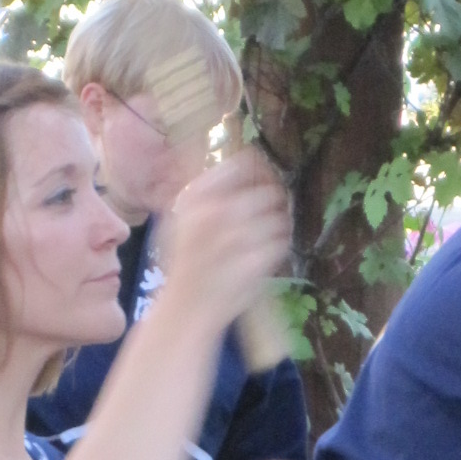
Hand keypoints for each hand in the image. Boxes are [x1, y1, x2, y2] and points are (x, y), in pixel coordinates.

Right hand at [159, 151, 290, 341]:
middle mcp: (218, 214)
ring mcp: (240, 241)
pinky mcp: (258, 264)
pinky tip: (267, 250)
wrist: (187, 310)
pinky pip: (282, 242)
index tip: (263, 174)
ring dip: (279, 223)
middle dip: (274, 200)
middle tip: (271, 208)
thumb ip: (194, 185)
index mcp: (197, 198)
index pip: (242, 165)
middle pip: (268, 191)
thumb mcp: (178, 219)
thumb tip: (199, 149)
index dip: (258, 167)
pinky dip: (279, 245)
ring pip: (279, 217)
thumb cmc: (184, 264)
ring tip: (268, 231)